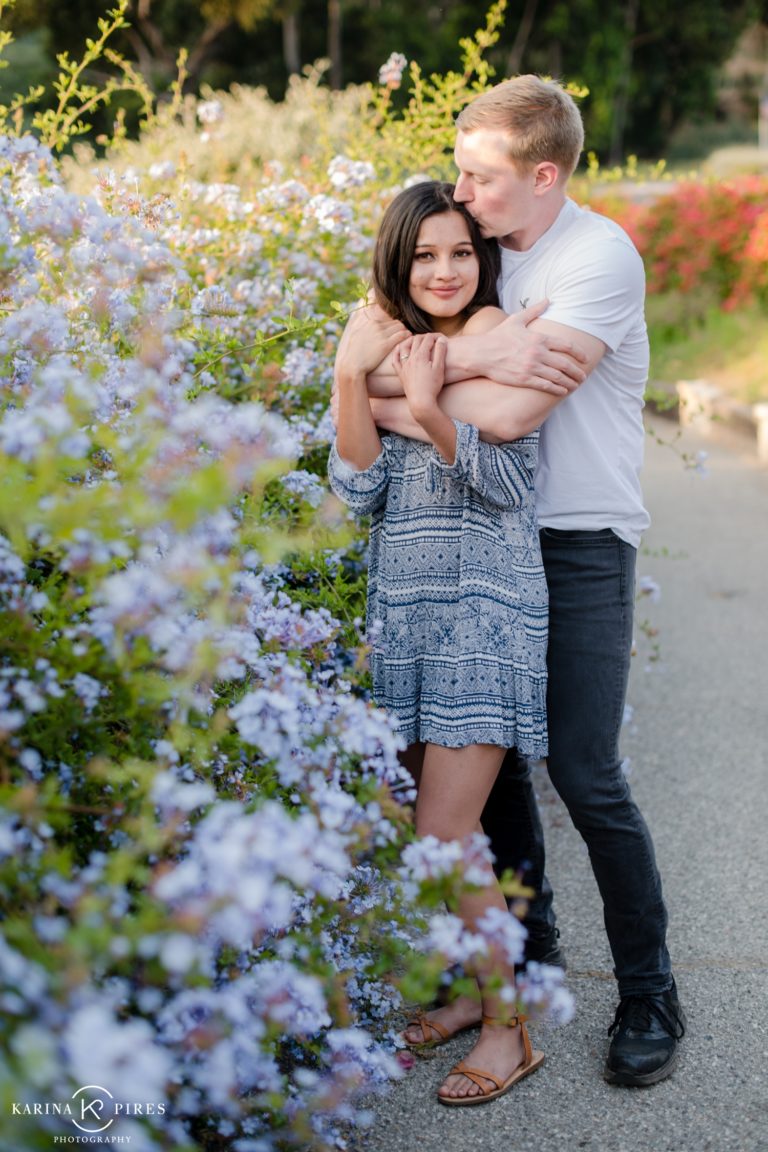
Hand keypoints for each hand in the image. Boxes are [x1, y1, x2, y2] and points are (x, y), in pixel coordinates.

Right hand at [334, 302, 408, 380]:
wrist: (352, 365)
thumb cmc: (353, 353)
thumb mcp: (355, 333)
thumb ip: (360, 324)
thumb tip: (362, 316)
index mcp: (371, 323)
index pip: (389, 321)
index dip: (395, 328)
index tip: (398, 333)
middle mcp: (376, 326)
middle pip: (397, 323)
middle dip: (402, 329)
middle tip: (406, 336)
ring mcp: (381, 335)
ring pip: (401, 327)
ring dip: (406, 332)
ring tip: (408, 338)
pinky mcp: (385, 344)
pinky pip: (402, 335)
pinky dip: (407, 336)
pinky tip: (410, 340)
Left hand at [393, 332, 446, 419]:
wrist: (421, 402)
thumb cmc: (432, 386)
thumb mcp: (439, 368)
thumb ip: (440, 352)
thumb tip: (441, 339)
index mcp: (421, 356)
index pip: (428, 339)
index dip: (436, 336)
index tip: (443, 339)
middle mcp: (410, 358)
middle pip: (416, 340)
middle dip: (425, 336)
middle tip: (432, 339)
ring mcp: (404, 366)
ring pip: (404, 346)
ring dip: (410, 340)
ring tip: (416, 339)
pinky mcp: (401, 373)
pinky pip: (395, 360)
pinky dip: (396, 351)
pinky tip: (399, 348)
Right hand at [454, 299, 587, 394]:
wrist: (481, 353)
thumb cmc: (498, 336)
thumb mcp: (517, 320)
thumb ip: (534, 311)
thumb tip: (548, 300)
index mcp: (539, 338)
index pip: (566, 346)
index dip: (579, 353)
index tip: (586, 358)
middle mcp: (538, 353)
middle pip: (565, 364)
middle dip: (577, 371)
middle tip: (583, 376)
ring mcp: (532, 367)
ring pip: (558, 376)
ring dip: (570, 382)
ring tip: (576, 385)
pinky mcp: (525, 379)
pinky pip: (546, 385)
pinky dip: (557, 389)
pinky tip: (563, 391)